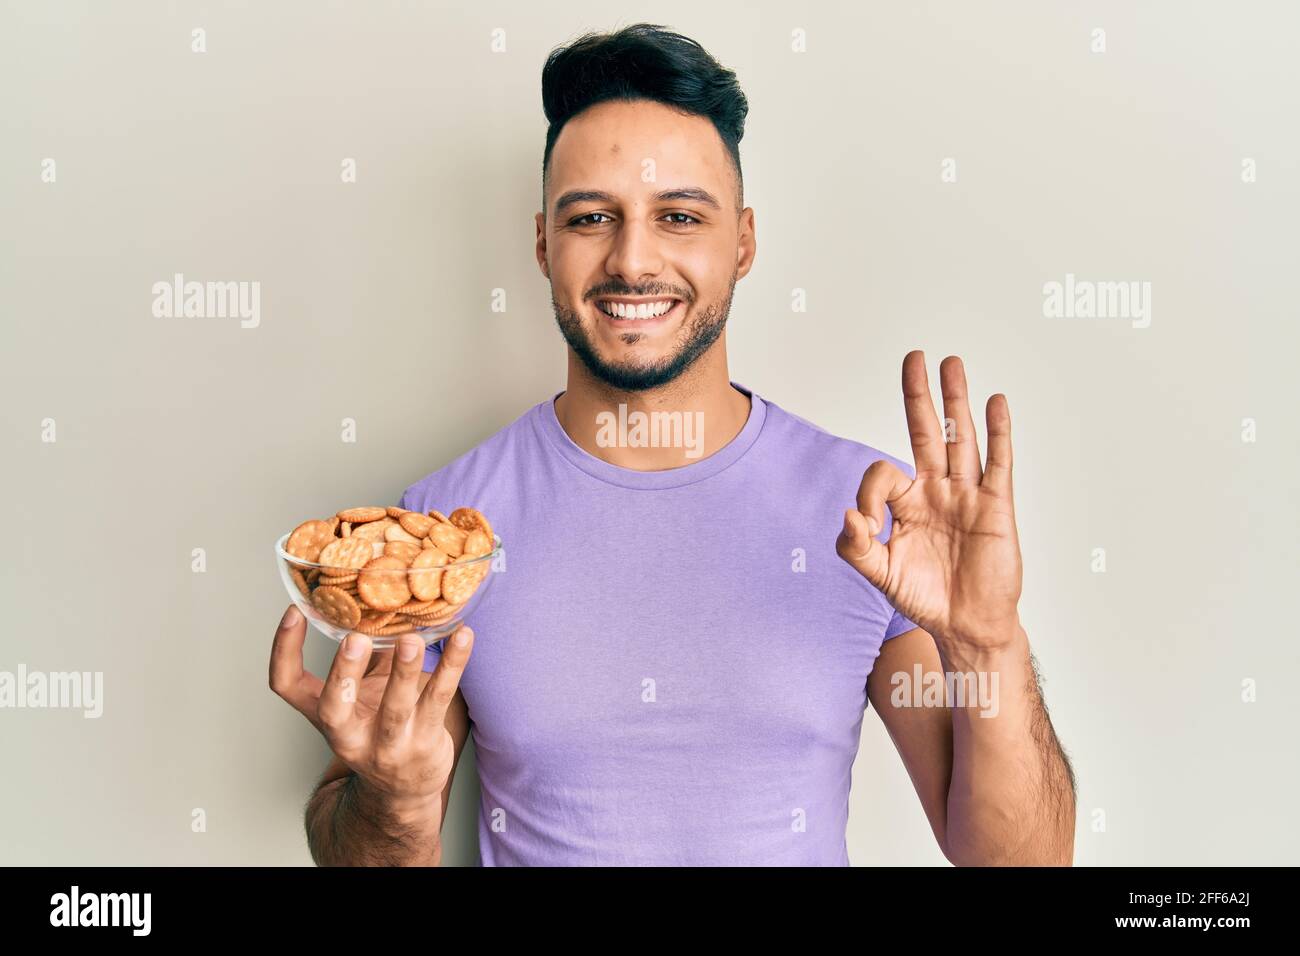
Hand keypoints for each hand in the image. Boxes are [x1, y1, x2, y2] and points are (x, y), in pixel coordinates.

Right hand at [269, 606, 474, 804]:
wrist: (402, 791)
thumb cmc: (378, 728)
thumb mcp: (359, 696)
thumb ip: (365, 654)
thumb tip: (376, 595)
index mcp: (325, 715)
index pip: (287, 685)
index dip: (283, 650)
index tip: (295, 612)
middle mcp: (349, 735)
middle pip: (334, 709)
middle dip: (344, 674)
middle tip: (354, 638)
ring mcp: (387, 744)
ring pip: (395, 708)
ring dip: (402, 672)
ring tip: (411, 640)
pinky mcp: (425, 743)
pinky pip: (439, 699)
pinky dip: (453, 665)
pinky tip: (464, 636)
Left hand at [836, 351, 1022, 648]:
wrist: (966, 625)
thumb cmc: (924, 598)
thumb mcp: (880, 574)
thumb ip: (856, 546)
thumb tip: (847, 514)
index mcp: (906, 503)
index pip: (883, 473)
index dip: (869, 491)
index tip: (866, 519)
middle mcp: (936, 490)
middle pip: (926, 432)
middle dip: (919, 396)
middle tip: (915, 358)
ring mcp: (967, 494)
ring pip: (962, 438)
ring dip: (956, 401)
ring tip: (952, 363)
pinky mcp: (995, 506)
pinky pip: (997, 463)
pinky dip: (998, 432)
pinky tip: (996, 403)